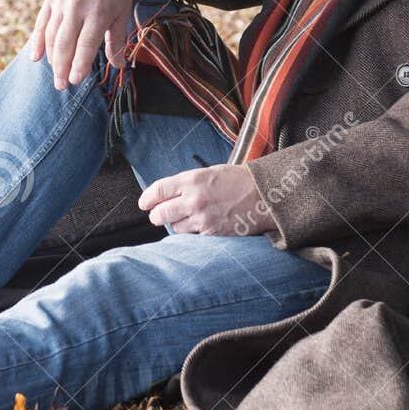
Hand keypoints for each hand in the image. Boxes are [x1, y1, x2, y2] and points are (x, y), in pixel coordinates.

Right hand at [29, 0, 134, 89]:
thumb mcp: (123, 12)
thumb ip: (116, 40)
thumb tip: (119, 65)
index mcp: (98, 12)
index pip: (86, 44)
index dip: (80, 64)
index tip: (76, 81)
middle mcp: (77, 7)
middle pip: (65, 43)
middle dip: (62, 67)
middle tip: (62, 86)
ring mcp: (62, 2)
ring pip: (51, 36)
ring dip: (51, 59)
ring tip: (55, 76)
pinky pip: (41, 23)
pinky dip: (37, 41)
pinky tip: (35, 58)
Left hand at [138, 164, 275, 236]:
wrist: (264, 195)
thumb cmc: (238, 181)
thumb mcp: (209, 173)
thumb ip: (187, 184)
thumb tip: (166, 194)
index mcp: (192, 180)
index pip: (158, 190)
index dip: (147, 198)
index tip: (144, 203)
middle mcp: (193, 199)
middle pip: (159, 214)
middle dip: (157, 215)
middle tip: (159, 214)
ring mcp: (201, 218)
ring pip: (174, 227)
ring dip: (177, 224)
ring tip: (189, 217)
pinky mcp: (211, 233)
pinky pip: (191, 237)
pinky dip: (192, 233)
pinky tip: (201, 225)